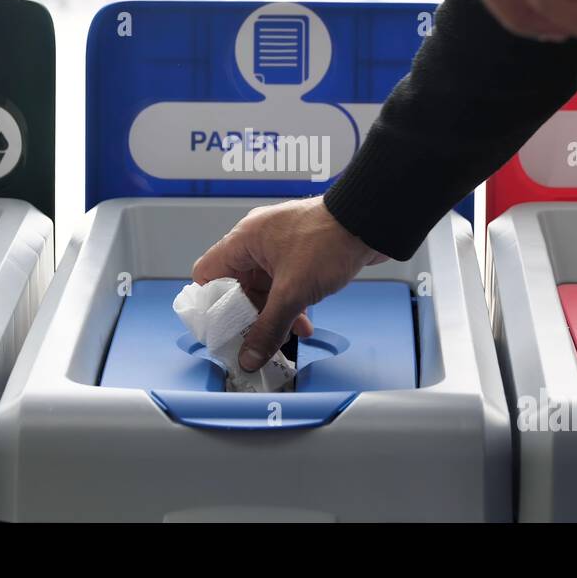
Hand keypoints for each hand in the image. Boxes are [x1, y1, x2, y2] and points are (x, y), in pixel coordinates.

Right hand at [191, 197, 385, 370]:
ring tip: (286, 336)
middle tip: (254, 341)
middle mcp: (257, 241)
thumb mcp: (292, 293)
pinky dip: (290, 303)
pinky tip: (304, 323)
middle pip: (237, 286)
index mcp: (243, 240)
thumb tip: (250, 356)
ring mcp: (279, 246)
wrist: (369, 221)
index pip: (207, 274)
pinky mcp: (300, 252)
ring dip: (273, 313)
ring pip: (264, 288)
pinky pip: (285, 283)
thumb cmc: (328, 240)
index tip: (221, 330)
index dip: (210, 304)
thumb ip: (268, 328)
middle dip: (248, 316)